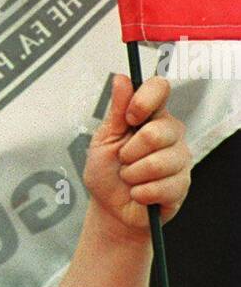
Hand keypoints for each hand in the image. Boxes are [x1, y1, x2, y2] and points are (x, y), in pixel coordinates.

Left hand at [83, 74, 191, 236]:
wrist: (111, 208)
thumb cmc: (107, 172)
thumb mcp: (103, 140)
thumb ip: (115, 110)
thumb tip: (121, 79)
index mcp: (151, 115)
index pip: (160, 89)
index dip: (143, 101)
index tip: (129, 118)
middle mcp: (170, 133)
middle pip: (156, 132)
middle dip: (130, 152)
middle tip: (124, 160)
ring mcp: (180, 158)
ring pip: (157, 163)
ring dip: (133, 176)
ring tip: (131, 179)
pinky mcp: (183, 184)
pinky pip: (160, 187)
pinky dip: (141, 194)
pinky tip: (140, 194)